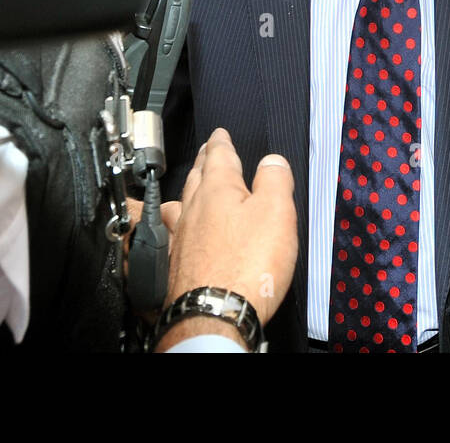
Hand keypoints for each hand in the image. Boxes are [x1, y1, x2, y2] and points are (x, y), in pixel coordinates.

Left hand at [155, 128, 296, 350]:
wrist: (213, 315)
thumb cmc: (246, 265)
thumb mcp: (276, 213)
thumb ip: (275, 180)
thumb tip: (272, 159)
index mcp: (218, 190)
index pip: (219, 156)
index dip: (221, 142)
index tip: (219, 134)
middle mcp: (193, 210)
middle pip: (197, 178)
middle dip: (204, 163)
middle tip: (207, 153)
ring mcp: (180, 239)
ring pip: (181, 205)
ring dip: (188, 192)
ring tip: (190, 189)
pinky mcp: (176, 267)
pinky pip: (174, 235)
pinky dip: (179, 226)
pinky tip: (179, 235)